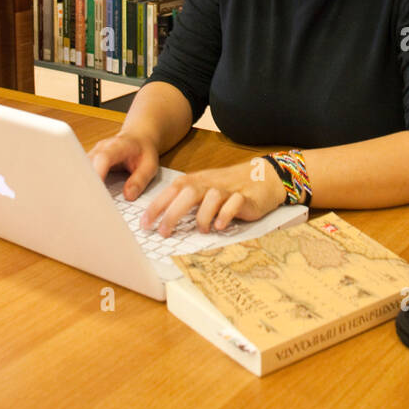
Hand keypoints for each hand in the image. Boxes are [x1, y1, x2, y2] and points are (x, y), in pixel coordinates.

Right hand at [88, 132, 159, 199]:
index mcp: (117, 146)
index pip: (103, 158)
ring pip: (81, 171)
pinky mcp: (89, 162)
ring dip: (85, 187)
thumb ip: (140, 180)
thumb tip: (128, 196)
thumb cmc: (143, 151)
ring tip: (90, 205)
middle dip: (87, 185)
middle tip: (92, 205)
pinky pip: (83, 174)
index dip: (98, 174)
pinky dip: (86, 186)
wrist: (138, 138)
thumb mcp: (149, 166)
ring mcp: (93, 154)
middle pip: (87, 166)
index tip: (96, 192)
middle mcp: (101, 148)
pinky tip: (90, 199)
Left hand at [140, 158, 288, 236]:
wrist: (263, 177)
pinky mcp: (245, 197)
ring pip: (211, 198)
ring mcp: (228, 189)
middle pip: (187, 193)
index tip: (145, 224)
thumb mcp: (204, 189)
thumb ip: (186, 201)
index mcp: (197, 181)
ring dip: (202, 216)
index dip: (157, 207)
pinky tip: (220, 226)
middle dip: (172, 213)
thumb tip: (162, 220)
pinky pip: (234, 204)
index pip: (172, 191)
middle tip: (164, 232)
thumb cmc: (229, 187)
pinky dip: (225, 215)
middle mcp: (209, 184)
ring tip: (202, 230)